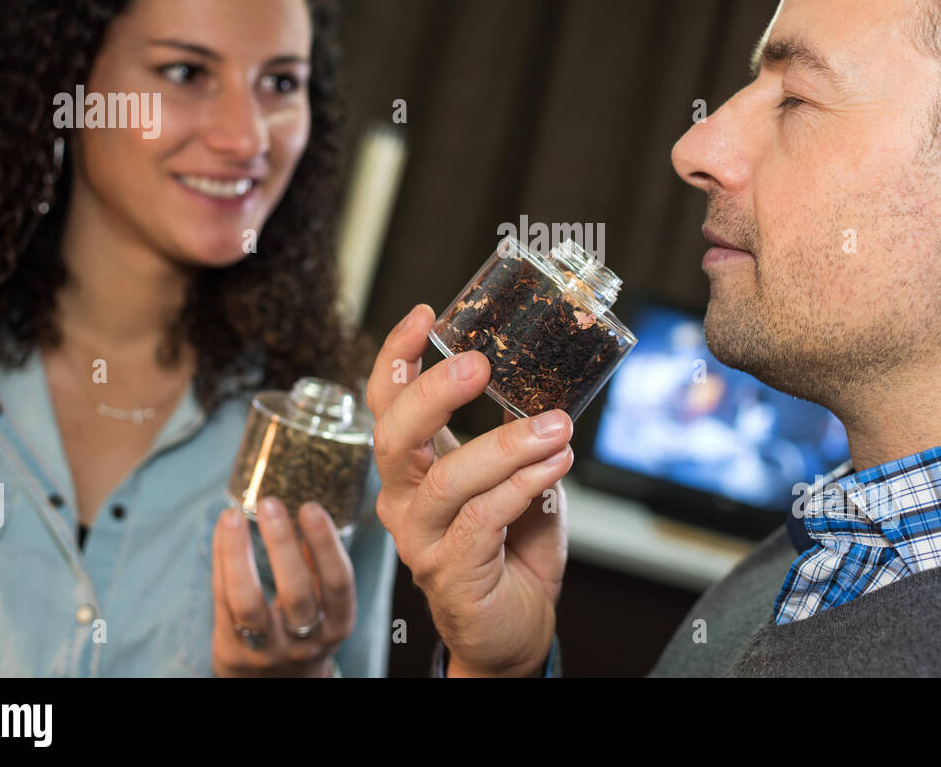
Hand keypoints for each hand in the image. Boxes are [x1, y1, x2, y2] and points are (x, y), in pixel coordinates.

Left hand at [211, 498, 354, 676]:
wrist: (277, 686)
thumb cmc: (304, 632)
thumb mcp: (324, 609)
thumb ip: (317, 568)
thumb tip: (304, 512)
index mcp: (336, 626)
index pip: (337, 583)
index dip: (325, 545)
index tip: (311, 507)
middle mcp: (305, 642)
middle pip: (295, 593)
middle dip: (282, 545)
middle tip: (270, 503)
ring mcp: (266, 651)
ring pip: (248, 602)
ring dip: (239, 555)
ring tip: (233, 516)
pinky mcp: (232, 652)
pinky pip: (222, 603)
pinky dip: (221, 562)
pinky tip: (224, 531)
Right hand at [367, 303, 573, 677]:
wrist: (513, 626)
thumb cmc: (512, 547)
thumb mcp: (513, 477)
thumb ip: (519, 438)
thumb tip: (551, 392)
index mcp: (411, 468)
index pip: (385, 403)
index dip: (397, 357)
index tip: (424, 314)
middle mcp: (403, 500)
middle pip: (394, 436)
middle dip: (434, 393)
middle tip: (479, 364)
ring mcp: (420, 538)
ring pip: (447, 479)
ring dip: (506, 445)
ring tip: (555, 426)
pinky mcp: (449, 571)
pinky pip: (483, 518)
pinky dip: (523, 486)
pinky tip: (555, 465)